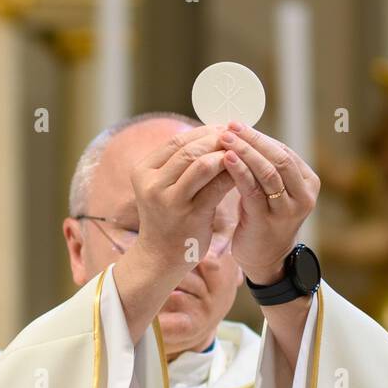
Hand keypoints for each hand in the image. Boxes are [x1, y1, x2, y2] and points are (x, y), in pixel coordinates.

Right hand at [130, 125, 234, 281]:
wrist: (160, 259)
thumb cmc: (167, 219)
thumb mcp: (164, 187)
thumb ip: (179, 164)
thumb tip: (211, 134)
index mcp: (143, 171)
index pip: (176, 141)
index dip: (203, 131)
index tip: (223, 129)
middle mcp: (152, 183)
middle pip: (189, 149)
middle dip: (216, 140)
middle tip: (238, 138)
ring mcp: (170, 200)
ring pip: (202, 164)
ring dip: (225, 155)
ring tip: (242, 153)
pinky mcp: (190, 215)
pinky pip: (215, 187)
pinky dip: (231, 175)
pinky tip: (244, 173)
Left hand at [219, 124, 319, 283]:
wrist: (266, 261)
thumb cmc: (264, 219)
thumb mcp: (272, 191)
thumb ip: (266, 166)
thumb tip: (243, 132)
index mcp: (308, 183)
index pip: (284, 151)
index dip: (259, 136)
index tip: (237, 124)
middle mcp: (303, 196)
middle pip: (279, 158)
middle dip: (253, 140)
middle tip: (231, 126)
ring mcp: (287, 210)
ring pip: (268, 172)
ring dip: (245, 152)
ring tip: (225, 138)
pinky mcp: (268, 222)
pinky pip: (253, 190)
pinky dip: (239, 171)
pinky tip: (226, 159)